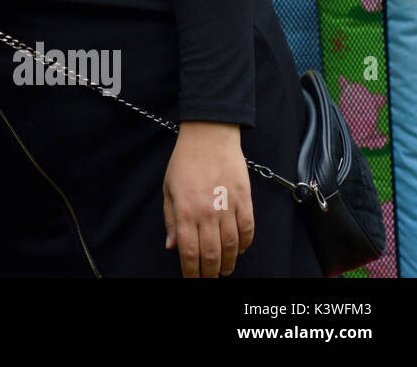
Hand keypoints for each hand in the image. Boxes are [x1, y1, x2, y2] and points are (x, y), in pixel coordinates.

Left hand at [162, 121, 253, 276]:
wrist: (209, 136)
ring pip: (232, 247)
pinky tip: (240, 250)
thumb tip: (172, 246)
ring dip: (229, 263)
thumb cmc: (185, 161)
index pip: (189, 252)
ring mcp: (228, 207)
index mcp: (186, 210)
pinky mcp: (245, 201)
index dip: (191, 271)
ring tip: (225, 270)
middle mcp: (208, 213)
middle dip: (210, 273)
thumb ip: (171, 219)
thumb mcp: (168, 189)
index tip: (191, 279)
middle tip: (209, 279)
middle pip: (212, 254)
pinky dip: (245, 244)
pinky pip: (248, 230)